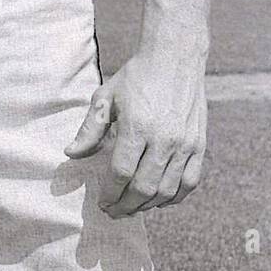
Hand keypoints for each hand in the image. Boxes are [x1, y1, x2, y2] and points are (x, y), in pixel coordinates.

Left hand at [65, 49, 206, 216]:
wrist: (175, 59)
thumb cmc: (136, 77)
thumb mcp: (106, 97)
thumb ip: (90, 129)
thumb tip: (71, 154)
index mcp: (137, 127)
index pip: (122, 172)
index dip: (110, 192)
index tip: (101, 201)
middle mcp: (164, 139)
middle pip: (145, 187)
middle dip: (126, 205)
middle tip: (113, 212)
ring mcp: (185, 145)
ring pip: (168, 190)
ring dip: (148, 205)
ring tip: (132, 208)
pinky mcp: (200, 146)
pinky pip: (190, 183)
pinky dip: (174, 197)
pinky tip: (159, 200)